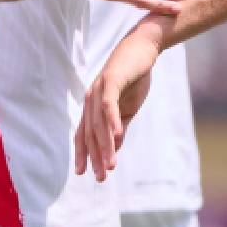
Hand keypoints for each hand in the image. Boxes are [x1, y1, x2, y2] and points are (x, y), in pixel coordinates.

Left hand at [74, 21, 164, 179]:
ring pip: (99, 123)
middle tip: (101, 177)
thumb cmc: (134, 78)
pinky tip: (117, 136)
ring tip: (111, 165)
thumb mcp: (127, 109)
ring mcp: (99, 89)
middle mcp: (91, 99)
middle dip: (96, 157)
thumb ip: (119, 128)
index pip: (84, 134)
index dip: (83, 154)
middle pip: (91, 133)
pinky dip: (112, 120)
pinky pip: (108, 104)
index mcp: (93, 107)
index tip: (84, 174)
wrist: (143, 49)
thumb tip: (113, 149)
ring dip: (105, 145)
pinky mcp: (111, 80)